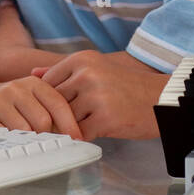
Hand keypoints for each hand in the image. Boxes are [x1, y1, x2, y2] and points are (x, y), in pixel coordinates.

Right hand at [0, 76, 82, 138]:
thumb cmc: (10, 102)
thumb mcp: (31, 96)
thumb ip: (52, 108)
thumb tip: (76, 132)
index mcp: (32, 82)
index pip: (58, 103)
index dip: (70, 124)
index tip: (78, 139)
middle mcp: (15, 88)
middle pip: (43, 121)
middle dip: (47, 135)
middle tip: (45, 143)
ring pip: (24, 132)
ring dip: (27, 141)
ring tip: (24, 140)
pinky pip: (5, 138)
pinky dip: (10, 143)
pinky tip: (8, 141)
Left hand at [32, 51, 166, 140]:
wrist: (161, 98)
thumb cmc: (127, 85)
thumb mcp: (96, 67)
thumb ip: (63, 71)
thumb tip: (33, 73)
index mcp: (82, 59)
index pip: (47, 83)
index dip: (52, 98)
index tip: (62, 104)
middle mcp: (86, 75)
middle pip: (55, 102)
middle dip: (62, 113)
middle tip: (79, 116)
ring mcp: (94, 96)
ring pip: (66, 119)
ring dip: (75, 125)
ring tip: (94, 119)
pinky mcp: (104, 118)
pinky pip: (80, 133)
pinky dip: (87, 135)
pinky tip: (101, 128)